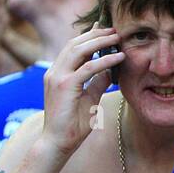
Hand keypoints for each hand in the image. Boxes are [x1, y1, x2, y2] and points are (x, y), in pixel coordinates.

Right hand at [41, 25, 124, 154]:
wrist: (57, 142)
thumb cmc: (72, 124)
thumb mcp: (89, 98)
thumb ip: (97, 82)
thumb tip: (110, 70)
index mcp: (57, 73)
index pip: (73, 48)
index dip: (89, 36)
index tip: (106, 30)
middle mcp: (54, 72)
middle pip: (75, 44)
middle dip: (96, 34)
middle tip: (115, 30)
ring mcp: (57, 77)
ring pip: (79, 50)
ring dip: (100, 41)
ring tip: (118, 38)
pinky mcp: (64, 86)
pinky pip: (88, 67)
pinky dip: (105, 60)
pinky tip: (119, 57)